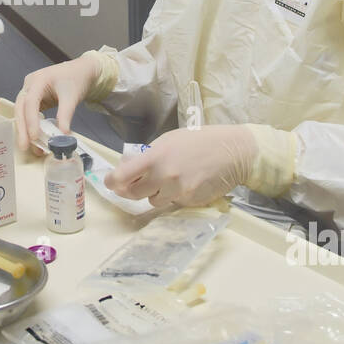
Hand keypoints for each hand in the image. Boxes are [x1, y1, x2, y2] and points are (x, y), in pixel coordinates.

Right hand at [14, 55, 103, 152]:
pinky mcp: (34, 98)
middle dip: (22, 128)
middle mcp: (30, 84)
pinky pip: (29, 113)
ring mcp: (30, 90)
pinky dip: (31, 125)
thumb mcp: (72, 97)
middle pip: (20, 108)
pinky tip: (35, 138)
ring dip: (25, 129)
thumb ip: (65, 116)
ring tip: (30, 146)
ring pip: (22, 112)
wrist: (82, 70)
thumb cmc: (77, 78)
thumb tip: (62, 135)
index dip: (31, 120)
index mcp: (39, 80)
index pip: (30, 102)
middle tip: (24, 146)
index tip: (35, 136)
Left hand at [105, 125, 257, 208]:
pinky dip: (174, 196)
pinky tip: (186, 183)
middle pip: (134, 194)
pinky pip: (173, 203)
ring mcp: (178, 191)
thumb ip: (147, 155)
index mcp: (155, 156)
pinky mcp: (190, 201)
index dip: (112, 182)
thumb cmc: (199, 141)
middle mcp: (164, 176)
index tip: (111, 182)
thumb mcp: (168, 140)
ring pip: (154, 201)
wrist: (232, 151)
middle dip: (132, 189)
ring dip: (156, 193)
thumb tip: (127, 168)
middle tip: (135, 184)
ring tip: (169, 179)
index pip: (122, 176)